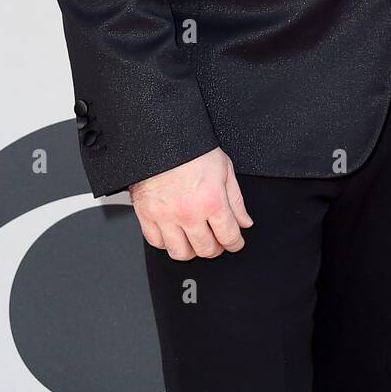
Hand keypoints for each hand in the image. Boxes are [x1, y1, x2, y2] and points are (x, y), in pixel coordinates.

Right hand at [130, 146, 252, 258]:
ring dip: (192, 250)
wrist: (163, 138)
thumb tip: (244, 222)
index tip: (235, 243)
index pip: (228, 236)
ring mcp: (165, 216)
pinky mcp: (146, 215)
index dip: (236, 243)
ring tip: (196, 240)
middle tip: (217, 241)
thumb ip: (236, 200)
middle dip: (216, 248)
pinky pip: (156, 243)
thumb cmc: (193, 150)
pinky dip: (167, 243)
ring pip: (180, 253)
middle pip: (206, 250)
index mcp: (211, 201)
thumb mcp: (224, 170)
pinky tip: (175, 233)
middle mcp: (188, 212)